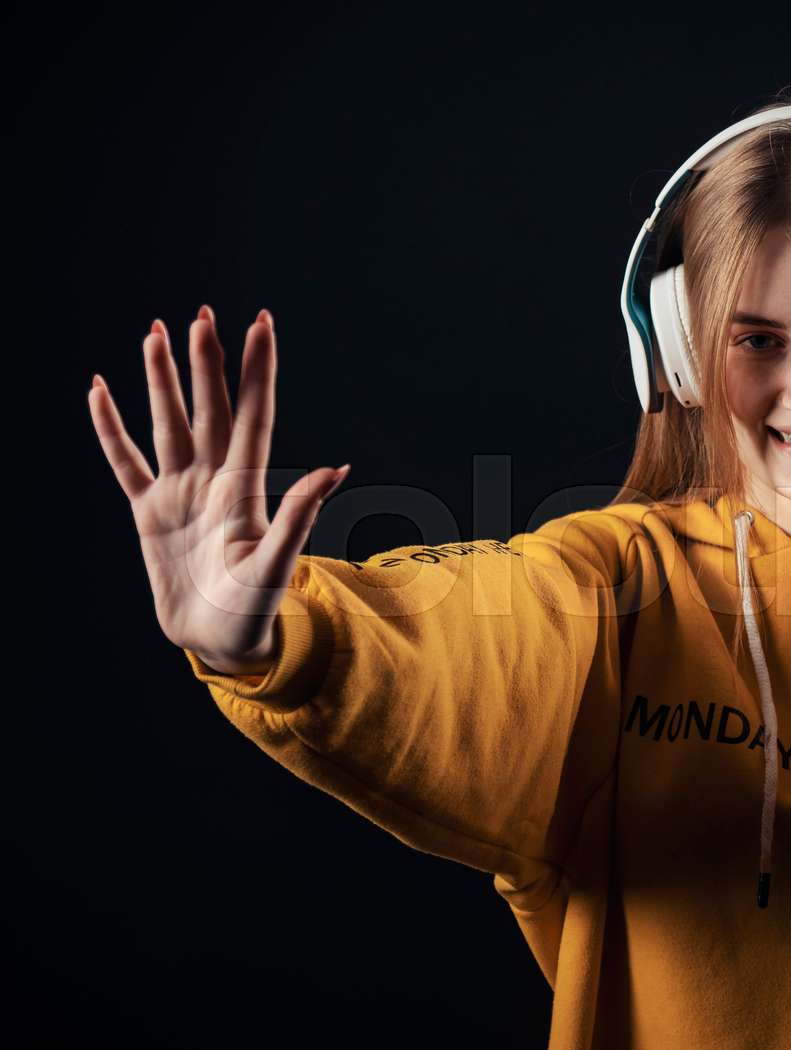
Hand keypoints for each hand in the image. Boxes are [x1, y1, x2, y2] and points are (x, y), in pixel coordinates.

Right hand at [87, 307, 349, 672]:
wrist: (221, 641)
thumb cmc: (255, 609)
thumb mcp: (277, 564)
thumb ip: (300, 515)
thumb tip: (337, 469)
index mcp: (246, 488)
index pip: (253, 414)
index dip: (256, 370)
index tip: (260, 323)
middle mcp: (214, 480)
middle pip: (208, 408)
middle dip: (206, 362)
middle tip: (202, 313)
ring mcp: (180, 493)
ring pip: (168, 423)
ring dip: (162, 380)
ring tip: (156, 333)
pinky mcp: (150, 513)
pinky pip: (126, 460)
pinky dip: (110, 427)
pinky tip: (100, 390)